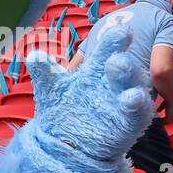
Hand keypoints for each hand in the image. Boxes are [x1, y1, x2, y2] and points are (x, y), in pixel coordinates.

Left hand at [27, 26, 153, 164]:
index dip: (114, 40)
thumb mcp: (52, 88)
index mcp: (97, 68)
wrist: (66, 142)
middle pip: (123, 65)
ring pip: (134, 85)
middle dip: (121, 59)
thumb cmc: (62, 109)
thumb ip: (44, 72)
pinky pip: (138, 110)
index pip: (108, 50)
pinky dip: (136, 103)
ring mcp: (124, 99)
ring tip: (120, 67)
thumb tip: (33, 55)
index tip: (121, 30)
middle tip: (116, 55)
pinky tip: (131, 97)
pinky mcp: (131, 120)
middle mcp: (114, 81)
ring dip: (130, 76)